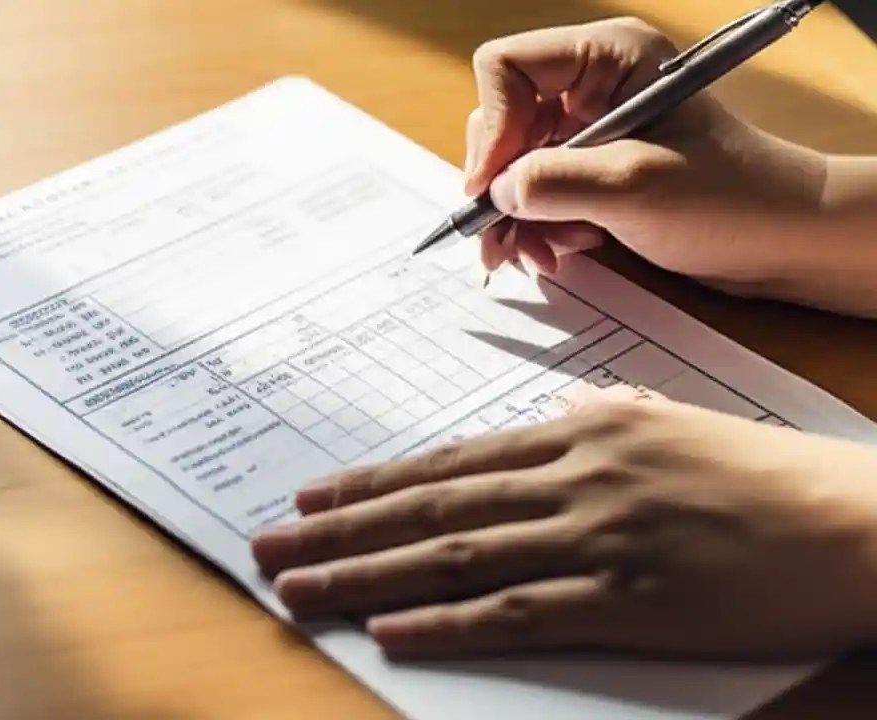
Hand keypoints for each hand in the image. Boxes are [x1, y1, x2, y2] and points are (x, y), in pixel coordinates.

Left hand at [251, 389, 876, 659]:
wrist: (853, 520)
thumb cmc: (762, 471)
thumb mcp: (666, 421)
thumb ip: (597, 419)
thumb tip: (549, 415)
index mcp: (578, 432)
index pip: (449, 460)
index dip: (372, 481)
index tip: (312, 494)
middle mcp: (571, 476)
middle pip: (430, 506)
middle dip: (339, 527)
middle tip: (267, 543)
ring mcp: (594, 537)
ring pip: (454, 556)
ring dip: (365, 573)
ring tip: (298, 587)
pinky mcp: (626, 600)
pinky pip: (518, 612)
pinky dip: (447, 622)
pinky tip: (390, 629)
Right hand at [463, 18, 826, 290]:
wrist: (779, 239)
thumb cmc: (727, 199)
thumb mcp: (633, 188)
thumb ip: (553, 183)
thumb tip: (495, 192)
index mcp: (607, 58)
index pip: (506, 69)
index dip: (492, 128)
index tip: (492, 189)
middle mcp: (592, 84)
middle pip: (501, 120)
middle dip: (499, 185)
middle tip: (503, 239)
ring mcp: (590, 127)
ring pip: (512, 164)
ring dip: (515, 216)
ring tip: (538, 257)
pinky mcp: (592, 166)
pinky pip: (535, 190)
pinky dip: (536, 226)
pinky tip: (560, 251)